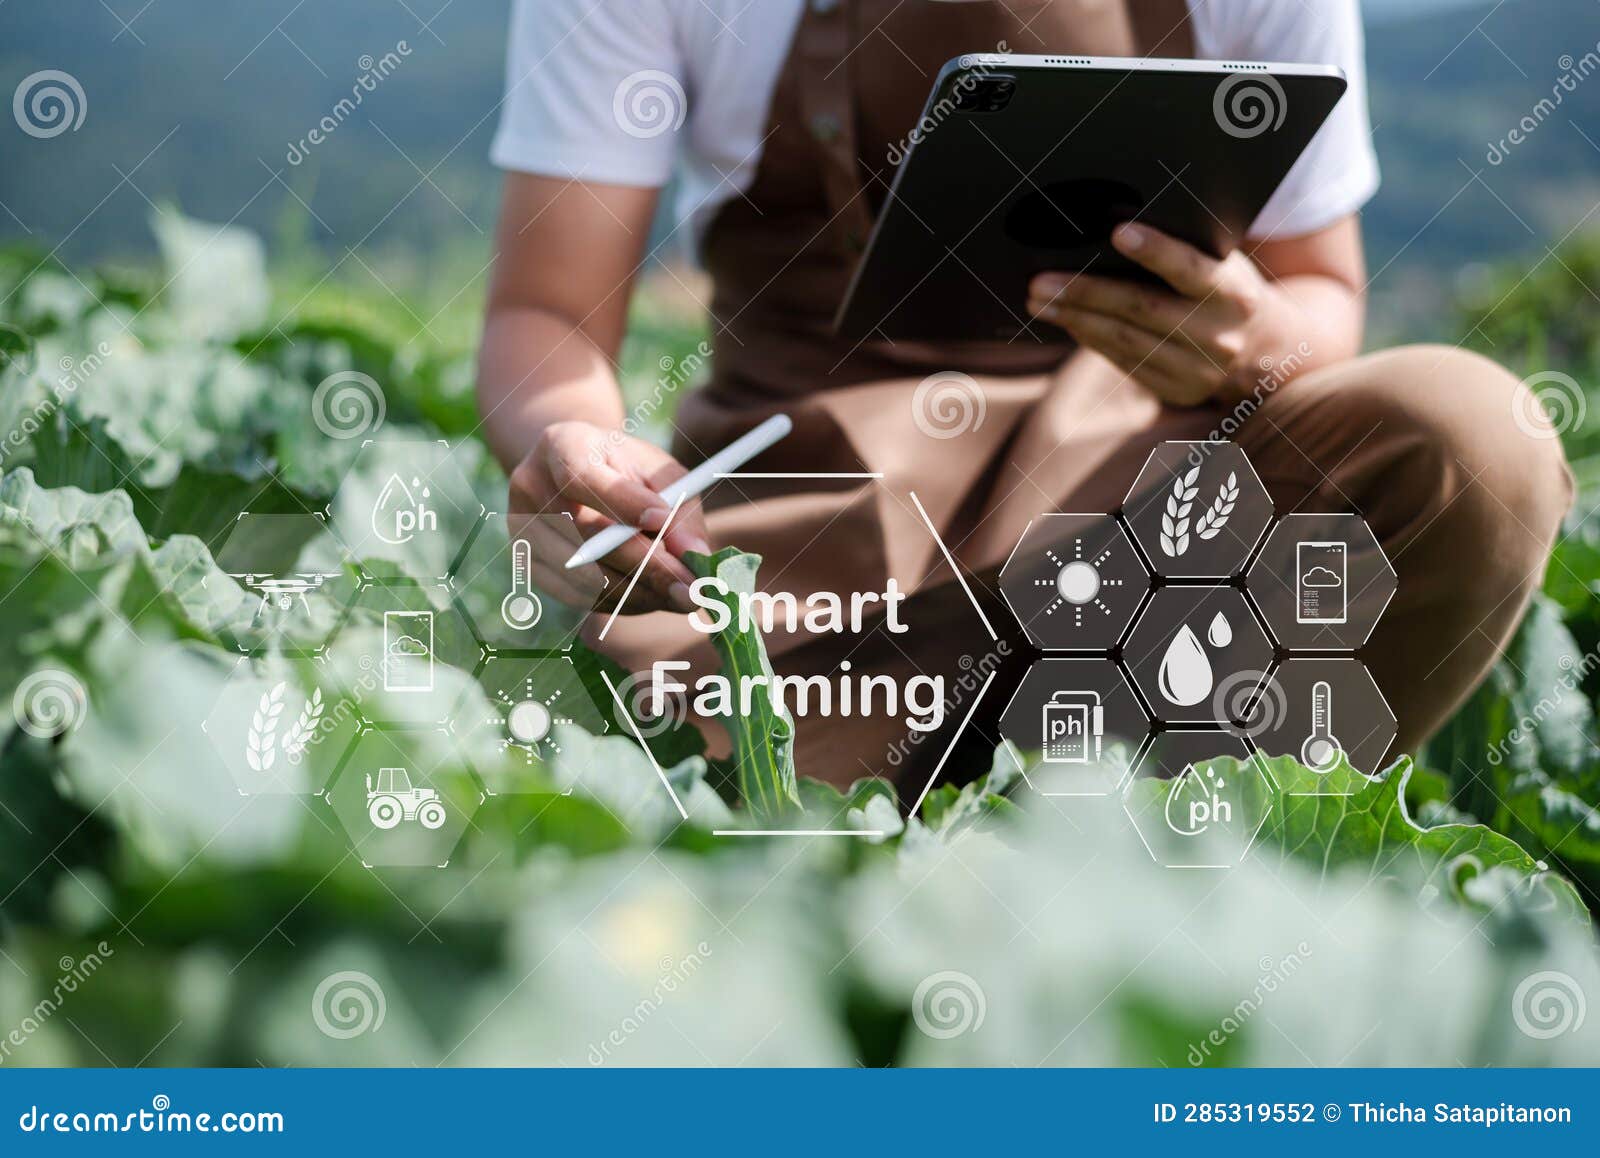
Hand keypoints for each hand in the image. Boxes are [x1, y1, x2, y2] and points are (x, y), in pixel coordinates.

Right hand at [508, 421, 709, 614]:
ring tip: (681, 595)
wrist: (575, 473)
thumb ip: (679, 508)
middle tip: (692, 588)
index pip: (583, 477)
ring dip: (640, 592)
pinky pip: (581, 597)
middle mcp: (531, 487)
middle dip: (647, 566)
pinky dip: (624, 601)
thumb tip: (695, 556)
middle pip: (587, 537)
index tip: (663, 520)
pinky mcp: (530, 566)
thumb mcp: (657, 472)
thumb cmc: (626, 470)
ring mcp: (523, 530)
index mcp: (562, 446)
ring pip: (586, 577)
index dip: (622, 502)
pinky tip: (653, 596)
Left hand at [1026, 223, 1274, 405]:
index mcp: (1233, 293)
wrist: (1265, 350)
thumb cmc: (1226, 290)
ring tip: (1039, 302)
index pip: (1190, 269)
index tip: (1118, 232)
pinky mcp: (1177, 390)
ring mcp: (1198, 369)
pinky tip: (1068, 321)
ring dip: (1074, 319)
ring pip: (1124, 340)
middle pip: (1141, 309)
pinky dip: (1091, 339)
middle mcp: (1218, 334)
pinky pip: (1124, 361)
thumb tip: (1111, 233)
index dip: (1155, 251)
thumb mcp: (1222, 265)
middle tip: (1040, 282)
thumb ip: (1183, 252)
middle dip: (1085, 293)